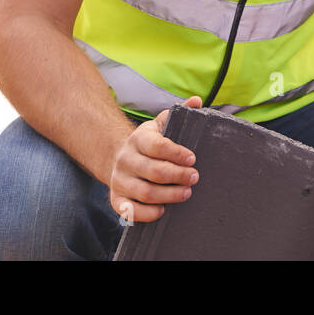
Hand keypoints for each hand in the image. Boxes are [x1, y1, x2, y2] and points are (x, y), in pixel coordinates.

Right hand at [108, 95, 202, 224]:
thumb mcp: (160, 125)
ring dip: (169, 195)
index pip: (157, 146)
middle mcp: (125, 159)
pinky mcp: (116, 199)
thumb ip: (179, 112)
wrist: (118, 158)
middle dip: (178, 176)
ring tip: (186, 193)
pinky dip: (148, 213)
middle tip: (194, 177)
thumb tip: (197, 101)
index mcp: (138, 139)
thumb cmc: (148, 143)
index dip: (177, 153)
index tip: (193, 159)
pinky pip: (131, 211)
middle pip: (154, 171)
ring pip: (145, 192)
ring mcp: (119, 180)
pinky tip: (164, 209)